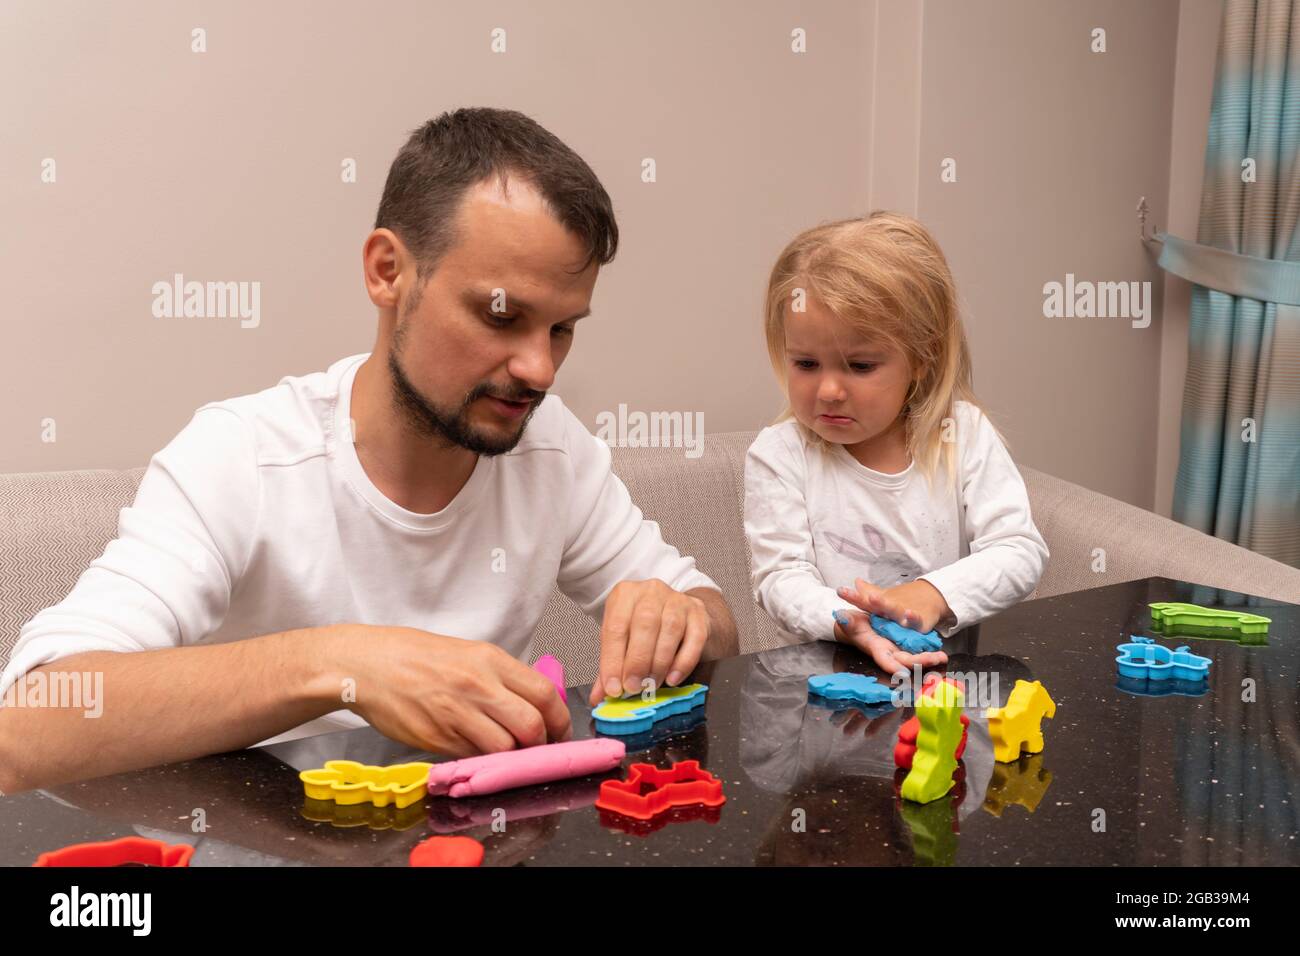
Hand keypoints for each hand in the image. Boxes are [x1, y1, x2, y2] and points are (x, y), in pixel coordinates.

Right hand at [328, 625, 571, 757]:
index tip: (561, 731)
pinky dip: (481, 760)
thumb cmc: (416, 657)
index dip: (560, 719)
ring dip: (512, 757)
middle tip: (538, 748)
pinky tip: (476, 751)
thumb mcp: (468, 654)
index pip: (544, 694)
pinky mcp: (437, 739)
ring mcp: (456, 714)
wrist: (367, 665)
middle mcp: (478, 686)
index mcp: (490, 660)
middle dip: (541, 744)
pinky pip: (472, 757)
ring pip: (504, 748)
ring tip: (507, 753)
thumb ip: (501, 678)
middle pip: (531, 726)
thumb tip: (533, 705)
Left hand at [587, 579, 710, 706]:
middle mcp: (651, 592)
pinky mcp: (698, 613)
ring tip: (652, 684)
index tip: (613, 688)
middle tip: (633, 687)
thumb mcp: (622, 641)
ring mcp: (677, 600)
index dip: (612, 661)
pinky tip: (673, 678)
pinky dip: (683, 661)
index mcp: (625, 595)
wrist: (680, 615)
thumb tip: (598, 698)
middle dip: (637, 661)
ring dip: (660, 662)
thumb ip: (610, 667)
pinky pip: (694, 638)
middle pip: (644, 623)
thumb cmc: (645, 629)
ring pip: (670, 629)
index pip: (615, 628)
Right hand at [833, 609, 948, 675]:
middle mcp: (888, 651)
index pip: (884, 659)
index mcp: (875, 648)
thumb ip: (847, 621)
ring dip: (928, 658)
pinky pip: (918, 650)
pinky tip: (941, 653)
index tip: (903, 672)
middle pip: (905, 660)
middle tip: (936, 658)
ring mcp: (897, 649)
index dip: (892, 666)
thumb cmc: (852, 624)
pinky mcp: (904, 643)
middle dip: (920, 661)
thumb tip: (841, 617)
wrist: (857, 625)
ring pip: (914, 657)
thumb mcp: (848, 621)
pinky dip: (929, 651)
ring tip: (942, 657)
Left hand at [838, 578, 951, 633]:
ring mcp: (904, 613)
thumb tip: (856, 582)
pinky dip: (912, 617)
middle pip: (876, 603)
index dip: (852, 596)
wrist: (932, 596)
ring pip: (893, 609)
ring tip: (873, 598)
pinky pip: (916, 621)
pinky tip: (908, 613)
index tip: (839, 591)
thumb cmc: (904, 600)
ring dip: (883, 604)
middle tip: (849, 593)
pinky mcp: (919, 621)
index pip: (864, 600)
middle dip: (862, 598)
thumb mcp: (885, 599)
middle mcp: (890, 607)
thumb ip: (869, 593)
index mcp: (880, 603)